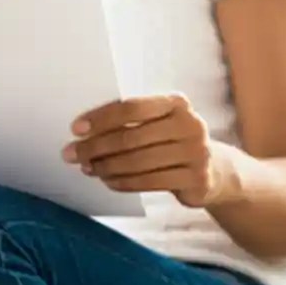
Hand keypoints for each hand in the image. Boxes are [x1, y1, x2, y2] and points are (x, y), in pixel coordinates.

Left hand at [63, 93, 231, 207]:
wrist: (214, 169)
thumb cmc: (169, 139)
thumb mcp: (156, 122)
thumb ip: (128, 122)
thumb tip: (82, 132)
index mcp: (176, 102)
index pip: (131, 107)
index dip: (100, 118)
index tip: (76, 129)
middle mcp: (190, 124)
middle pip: (130, 136)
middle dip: (95, 147)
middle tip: (71, 154)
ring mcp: (196, 153)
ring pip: (137, 162)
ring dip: (105, 167)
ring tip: (87, 168)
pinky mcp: (196, 179)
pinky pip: (149, 182)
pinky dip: (122, 182)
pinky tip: (107, 181)